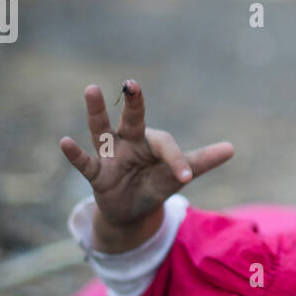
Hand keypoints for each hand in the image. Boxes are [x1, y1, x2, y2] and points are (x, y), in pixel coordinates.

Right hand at [60, 80, 234, 229]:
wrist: (132, 211)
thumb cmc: (156, 185)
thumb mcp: (177, 176)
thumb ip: (201, 161)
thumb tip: (231, 148)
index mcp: (151, 141)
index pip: (165, 143)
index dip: (176, 159)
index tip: (185, 176)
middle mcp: (129, 141)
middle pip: (131, 118)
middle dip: (132, 101)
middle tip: (132, 83)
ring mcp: (110, 155)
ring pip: (102, 130)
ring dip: (96, 111)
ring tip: (91, 88)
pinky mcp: (96, 173)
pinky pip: (84, 162)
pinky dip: (74, 153)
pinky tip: (64, 142)